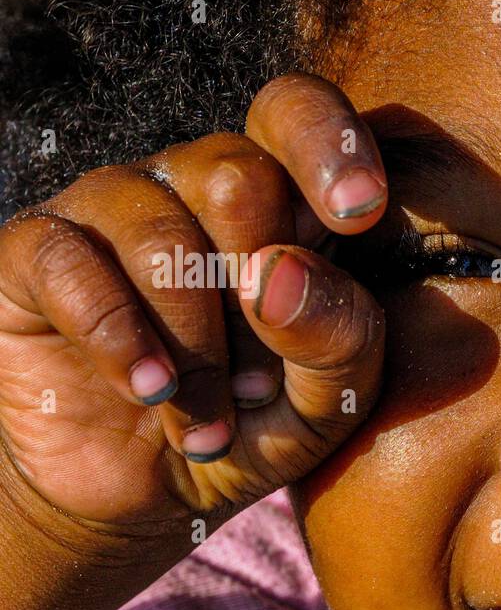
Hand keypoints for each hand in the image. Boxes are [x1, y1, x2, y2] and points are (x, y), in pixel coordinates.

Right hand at [0, 73, 385, 546]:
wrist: (150, 494)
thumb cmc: (258, 427)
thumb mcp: (327, 403)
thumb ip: (338, 338)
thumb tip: (277, 272)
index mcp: (280, 201)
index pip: (297, 115)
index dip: (329, 146)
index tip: (359, 211)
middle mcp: (192, 185)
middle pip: (236, 174)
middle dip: (258, 289)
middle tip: (263, 384)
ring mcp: (110, 212)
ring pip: (158, 231)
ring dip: (196, 344)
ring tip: (209, 423)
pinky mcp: (32, 255)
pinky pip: (67, 260)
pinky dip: (118, 336)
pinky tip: (151, 391)